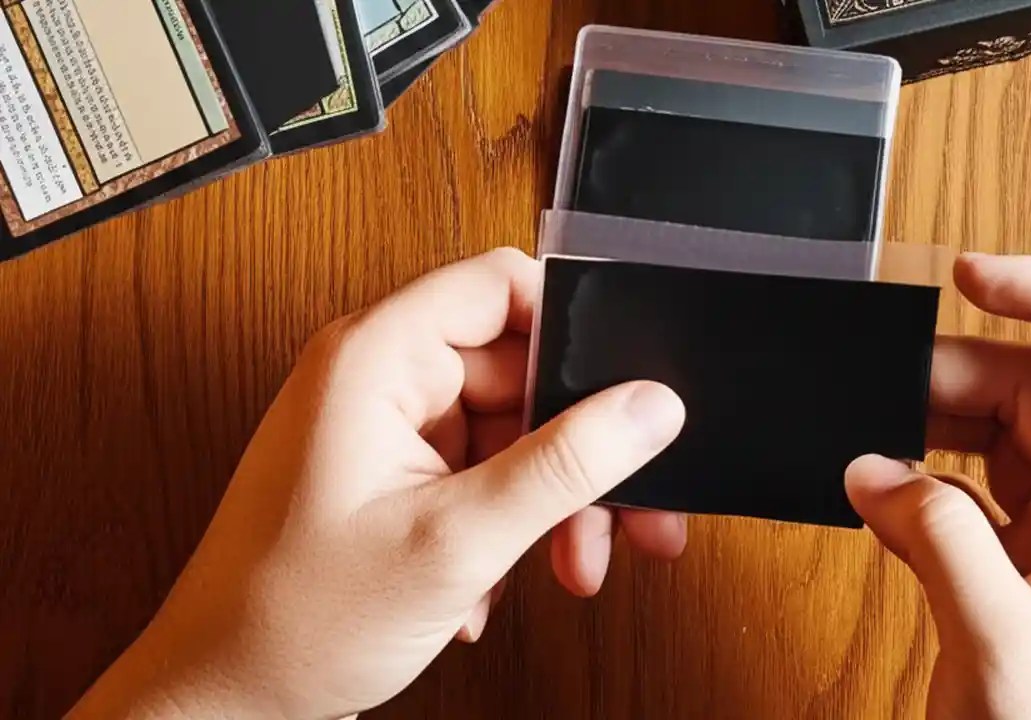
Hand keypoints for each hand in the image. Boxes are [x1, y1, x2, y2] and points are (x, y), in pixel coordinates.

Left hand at [70, 248, 686, 718]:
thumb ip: (564, 466)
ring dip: (549, 500)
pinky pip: (481, 470)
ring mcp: (386, 427)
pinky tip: (494, 580)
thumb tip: (646, 408)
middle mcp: (379, 378)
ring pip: (511, 430)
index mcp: (377, 358)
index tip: (625, 385)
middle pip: (520, 370)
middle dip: (577, 447)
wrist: (228, 695)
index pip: (498, 285)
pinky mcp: (392, 471)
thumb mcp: (457, 540)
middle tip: (624, 506)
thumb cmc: (295, 618)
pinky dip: (507, 522)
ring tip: (570, 561)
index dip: (572, 328)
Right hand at [846, 254, 1030, 719]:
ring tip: (864, 436)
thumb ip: (939, 544)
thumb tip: (877, 469)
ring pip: (998, 437)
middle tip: (876, 381)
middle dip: (957, 369)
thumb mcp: (1005, 652)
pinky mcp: (1016, 574)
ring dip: (928, 425)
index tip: (975, 277)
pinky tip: (876, 496)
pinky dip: (916, 484)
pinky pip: (966, 495)